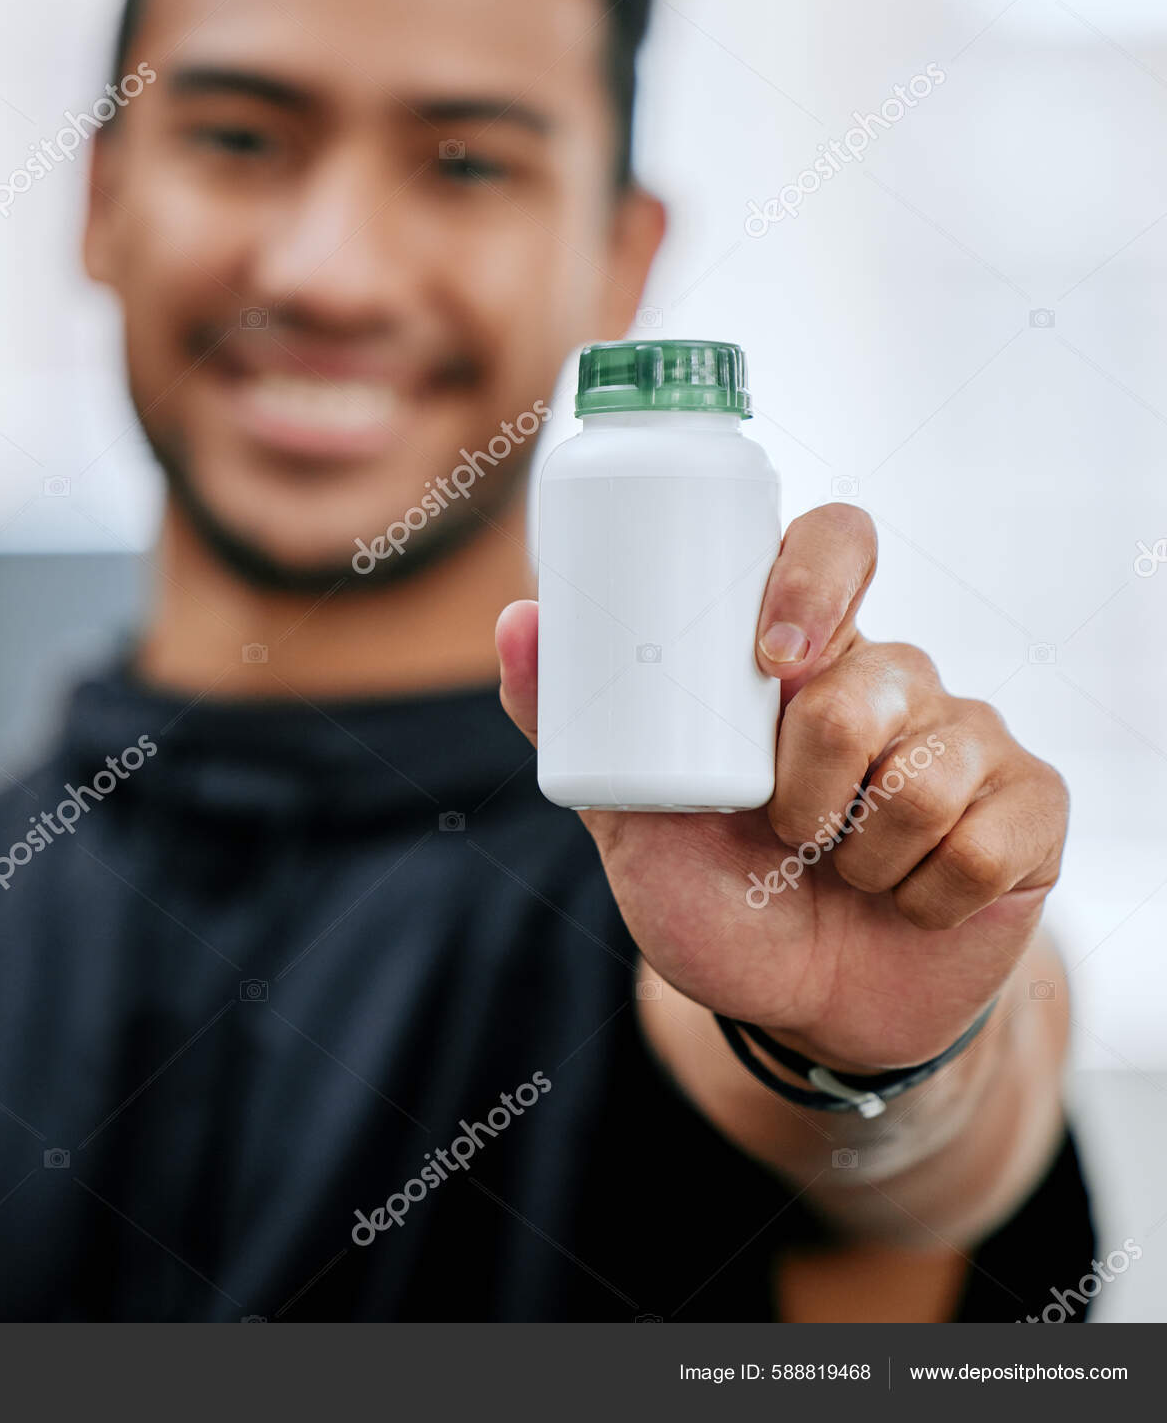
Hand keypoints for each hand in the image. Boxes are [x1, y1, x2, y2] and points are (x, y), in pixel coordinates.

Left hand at [497, 504, 1068, 1073]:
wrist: (802, 1008)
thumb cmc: (716, 895)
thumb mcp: (631, 817)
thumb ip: (578, 725)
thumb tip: (518, 618)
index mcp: (798, 655)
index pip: (835, 542)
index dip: (816, 575)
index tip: (772, 658)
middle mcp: (891, 676)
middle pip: (872, 677)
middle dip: (809, 786)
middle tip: (784, 835)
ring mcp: (969, 737)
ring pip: (928, 774)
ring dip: (860, 858)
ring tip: (837, 874)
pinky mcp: (1030, 810)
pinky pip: (985, 844)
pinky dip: (923, 899)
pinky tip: (904, 903)